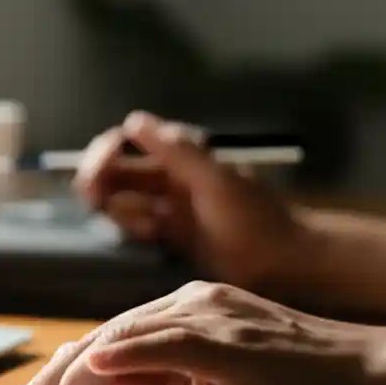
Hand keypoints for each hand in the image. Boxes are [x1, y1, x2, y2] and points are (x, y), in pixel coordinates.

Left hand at [8, 281, 385, 384]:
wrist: (364, 372)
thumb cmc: (299, 381)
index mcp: (188, 310)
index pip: (111, 338)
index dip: (68, 369)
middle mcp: (190, 301)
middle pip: (105, 334)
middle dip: (57, 373)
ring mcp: (206, 313)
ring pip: (122, 337)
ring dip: (76, 375)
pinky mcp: (224, 336)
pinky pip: (161, 343)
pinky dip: (123, 358)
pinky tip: (92, 373)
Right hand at [75, 111, 308, 290]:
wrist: (290, 264)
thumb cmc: (256, 221)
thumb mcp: (216, 182)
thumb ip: (178, 151)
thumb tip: (133, 120)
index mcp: (179, 157)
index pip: (125, 143)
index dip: (102, 154)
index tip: (95, 177)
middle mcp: (169, 177)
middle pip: (116, 171)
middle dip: (100, 183)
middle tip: (97, 202)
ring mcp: (169, 207)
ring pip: (121, 200)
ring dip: (121, 211)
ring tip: (148, 228)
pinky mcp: (171, 236)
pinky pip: (135, 226)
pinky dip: (133, 230)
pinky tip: (152, 238)